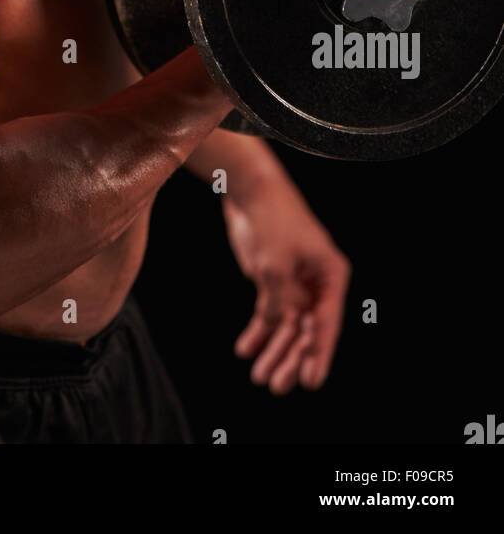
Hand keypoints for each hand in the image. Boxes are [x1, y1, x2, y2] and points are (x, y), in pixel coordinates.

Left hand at [222, 174, 350, 394]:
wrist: (251, 189)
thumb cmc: (273, 220)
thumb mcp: (274, 266)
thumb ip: (277, 300)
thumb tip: (275, 324)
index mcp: (331, 275)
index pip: (327, 323)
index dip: (318, 355)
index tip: (310, 382)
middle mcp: (316, 282)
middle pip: (306, 330)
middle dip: (291, 359)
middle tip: (276, 385)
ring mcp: (295, 282)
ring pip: (286, 325)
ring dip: (273, 350)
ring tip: (258, 376)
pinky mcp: (273, 279)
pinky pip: (268, 312)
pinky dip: (257, 331)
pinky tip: (245, 348)